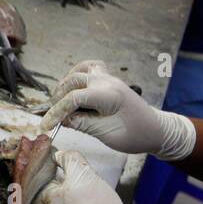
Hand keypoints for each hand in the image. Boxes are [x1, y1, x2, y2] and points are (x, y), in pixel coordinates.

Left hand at [31, 150, 159, 203]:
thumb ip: (68, 157)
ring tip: (82, 196)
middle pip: (45, 190)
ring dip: (64, 197)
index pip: (39, 175)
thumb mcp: (83, 171)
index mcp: (36, 199)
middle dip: (59, 182)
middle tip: (77, 182)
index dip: (54, 167)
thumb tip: (59, 155)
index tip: (65, 165)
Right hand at [41, 59, 195, 159]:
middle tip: (53, 117)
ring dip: (66, 84)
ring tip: (60, 103)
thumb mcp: (107, 135)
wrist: (156, 130)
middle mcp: (107, 82)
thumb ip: (83, 124)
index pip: (74, 98)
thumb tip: (62, 119)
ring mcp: (108, 79)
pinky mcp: (108, 81)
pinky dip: (77, 75)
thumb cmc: (136, 135)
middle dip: (58, 98)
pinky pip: (90, 68)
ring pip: (79, 70)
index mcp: (109, 95)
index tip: (46, 127)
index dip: (56, 112)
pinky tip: (72, 88)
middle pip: (73, 80)